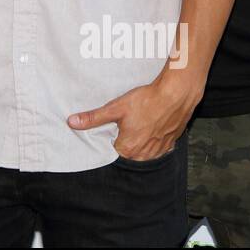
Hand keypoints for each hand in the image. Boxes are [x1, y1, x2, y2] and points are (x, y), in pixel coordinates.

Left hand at [67, 71, 201, 160]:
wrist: (176, 94)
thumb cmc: (147, 101)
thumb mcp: (116, 108)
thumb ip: (93, 118)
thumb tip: (72, 122)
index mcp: (128, 149)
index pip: (111, 150)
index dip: (109, 138)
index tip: (110, 128)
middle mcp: (144, 155)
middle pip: (126, 151)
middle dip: (123, 139)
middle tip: (124, 122)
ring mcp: (158, 150)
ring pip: (142, 150)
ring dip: (138, 140)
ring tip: (138, 122)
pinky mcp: (169, 144)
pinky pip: (156, 146)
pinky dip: (151, 138)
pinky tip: (150, 125)